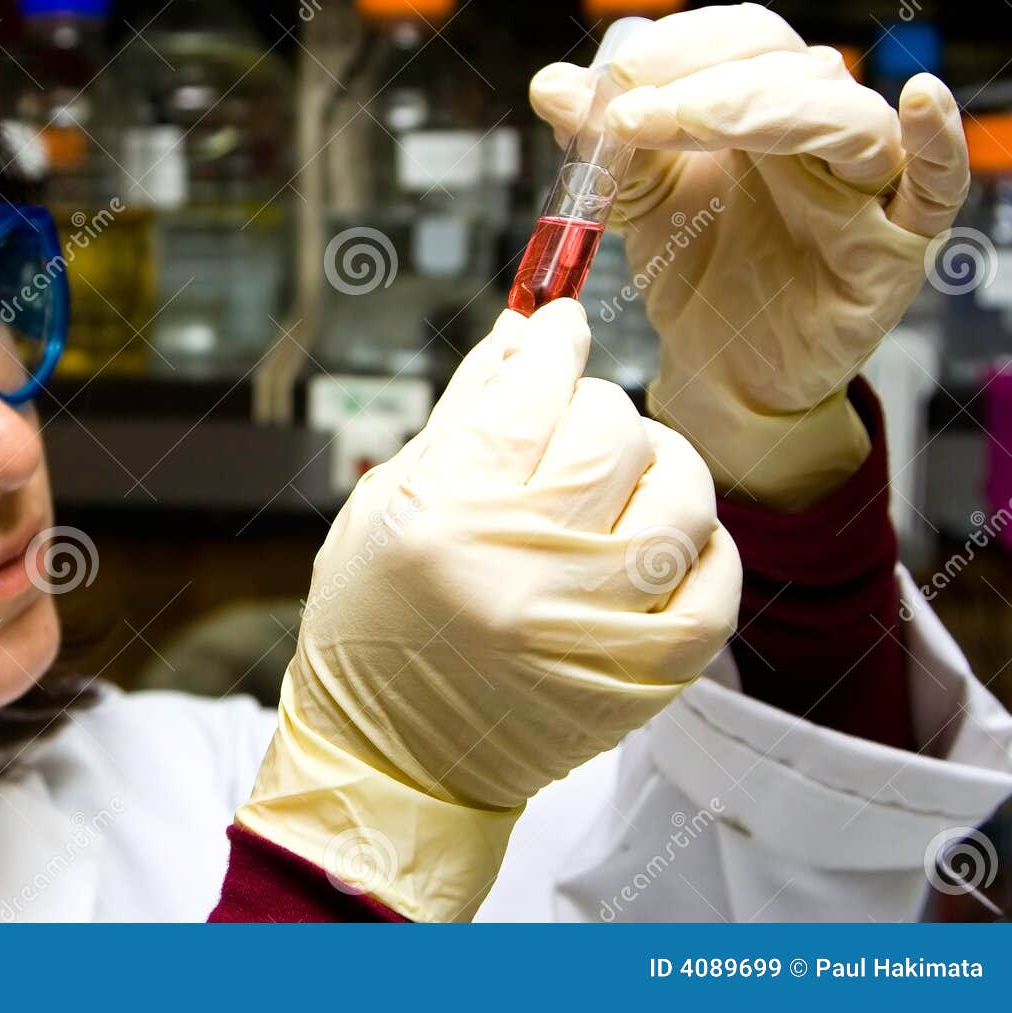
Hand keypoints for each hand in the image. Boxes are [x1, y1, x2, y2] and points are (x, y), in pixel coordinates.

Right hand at [236, 300, 740, 919]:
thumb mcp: (388, 505)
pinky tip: (665, 539)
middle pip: (612, 432)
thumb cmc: (374, 631)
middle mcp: (523, 570)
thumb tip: (524, 333)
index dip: (552, 342)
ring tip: (628, 475)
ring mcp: (592, 629)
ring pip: (682, 497)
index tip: (559, 326)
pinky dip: (702, 548)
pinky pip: (716, 586)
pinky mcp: (641, 679)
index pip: (530, 388)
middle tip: (570, 422)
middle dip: (594, 408)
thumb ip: (466, 413)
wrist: (393, 762)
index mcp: (445, 516)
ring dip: (661, 467)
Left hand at [530, 3, 969, 509]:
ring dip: (756, 106)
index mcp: (762, 103)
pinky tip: (918, 100)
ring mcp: (867, 183)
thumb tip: (550, 84)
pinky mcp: (896, 245)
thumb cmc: (699, 274)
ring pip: (842, 114)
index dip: (678, 47)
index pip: (739, 40)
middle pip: (786, 66)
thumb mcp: (638, 203)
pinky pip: (938, 184)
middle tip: (624, 114)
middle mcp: (820, 129)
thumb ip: (600, 145)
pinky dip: (939, 141)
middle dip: (697, 79)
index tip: (611, 80)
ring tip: (678, 122)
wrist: (721, 370)